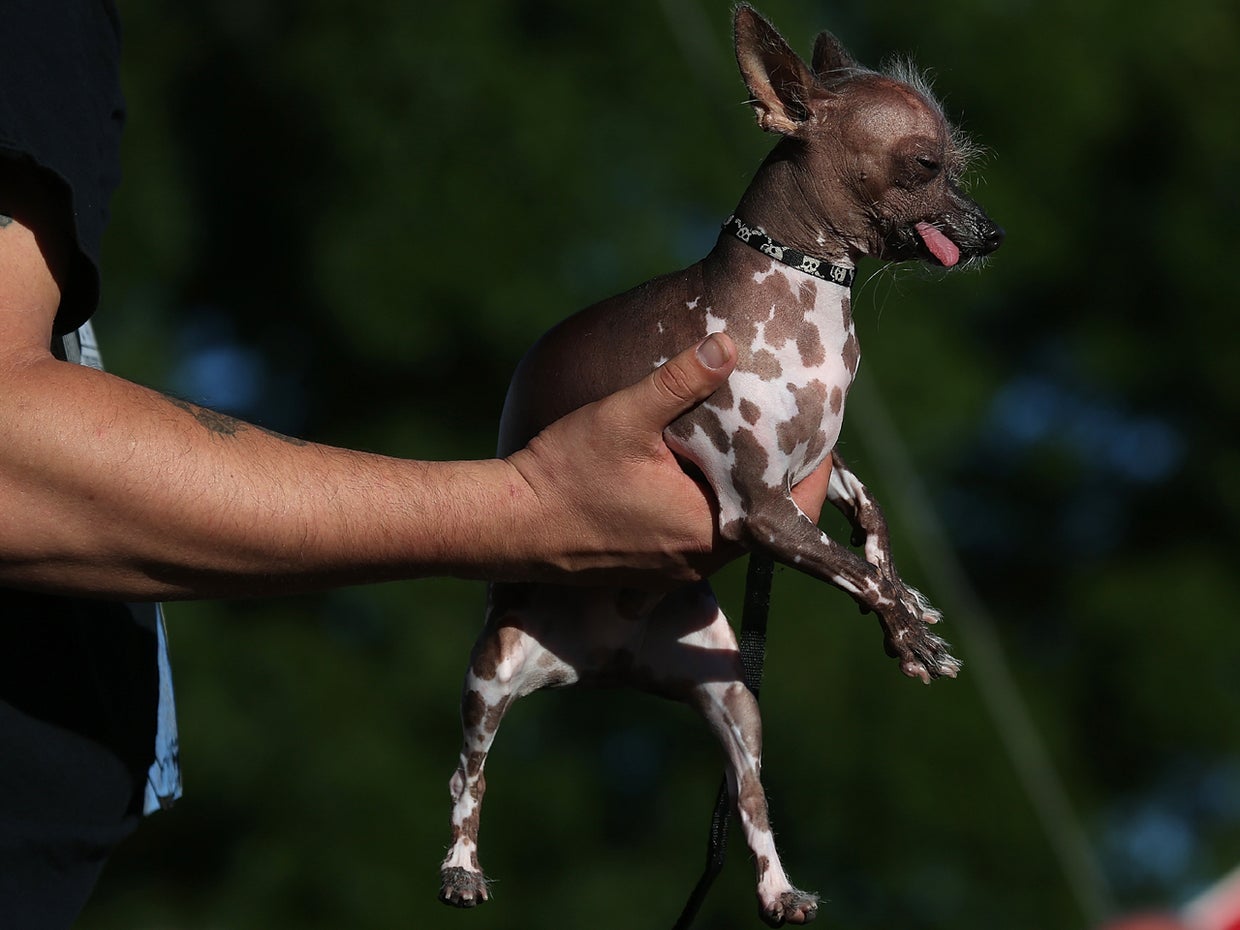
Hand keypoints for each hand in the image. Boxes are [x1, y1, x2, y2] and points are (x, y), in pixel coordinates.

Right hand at [504, 333, 832, 586]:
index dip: (815, 466)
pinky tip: (692, 468)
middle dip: (775, 473)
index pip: (793, 508)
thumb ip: (680, 380)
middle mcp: (701, 560)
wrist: (507, 525)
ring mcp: (676, 570)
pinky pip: (699, 537)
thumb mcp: (625, 415)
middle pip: (766, 519)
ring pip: (731, 528)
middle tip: (784, 424)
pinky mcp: (651, 571)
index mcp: (710, 529)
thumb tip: (728, 343)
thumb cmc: (565, 472)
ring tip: (742, 441)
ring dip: (739, 490)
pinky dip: (707, 505)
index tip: (818, 426)